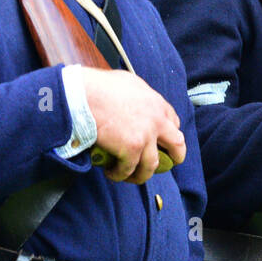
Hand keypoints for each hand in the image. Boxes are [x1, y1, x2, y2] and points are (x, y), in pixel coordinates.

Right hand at [80, 67, 186, 183]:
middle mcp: (156, 119)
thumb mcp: (128, 84)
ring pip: (152, 165)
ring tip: (130, 177)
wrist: (84, 95)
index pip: (173, 122)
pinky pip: (129, 170)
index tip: (162, 142)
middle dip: (176, 157)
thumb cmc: (99, 87)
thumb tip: (132, 102)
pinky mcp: (132, 148)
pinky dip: (119, 175)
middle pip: (177, 144)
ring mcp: (146, 135)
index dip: (169, 134)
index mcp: (156, 103)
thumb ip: (137, 96)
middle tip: (166, 165)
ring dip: (142, 174)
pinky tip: (111, 173)